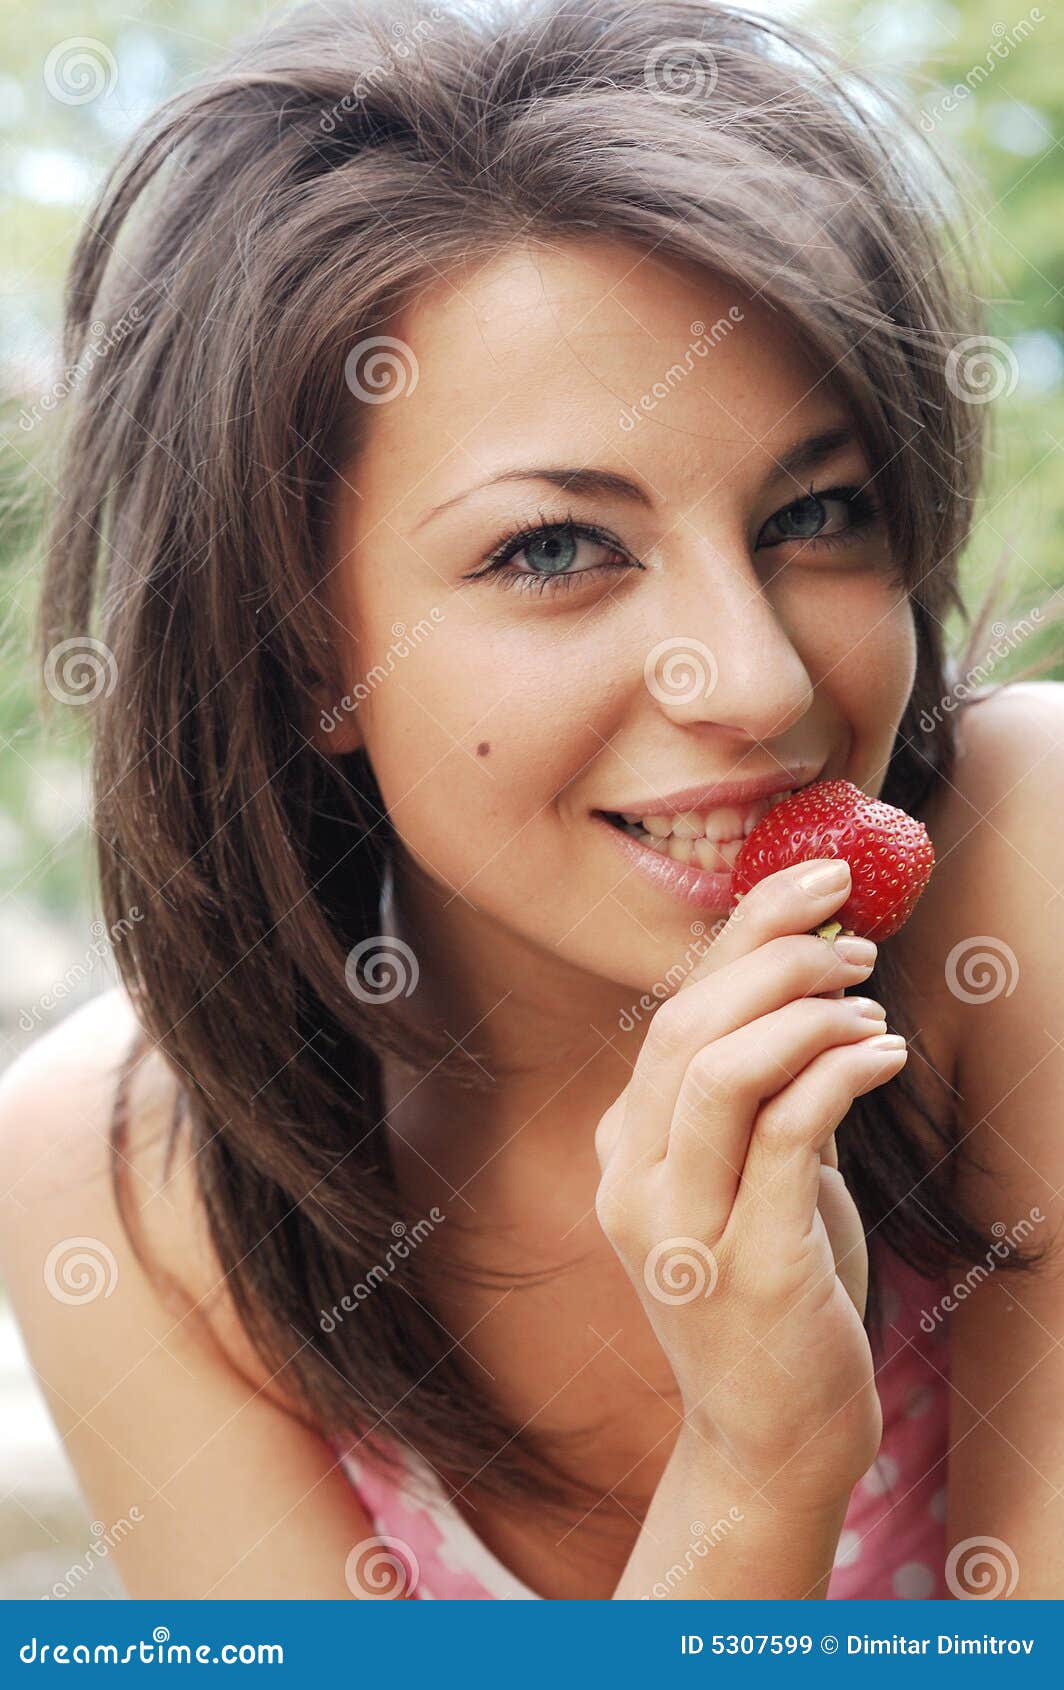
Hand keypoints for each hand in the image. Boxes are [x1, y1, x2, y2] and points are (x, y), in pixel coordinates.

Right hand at [594, 859, 902, 1509]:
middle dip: (777, 952)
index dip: (743, 929)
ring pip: (723, 1067)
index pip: (673, 1009)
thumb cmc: (775, 1294)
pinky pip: (787, 1133)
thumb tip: (813, 975)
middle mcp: (633, 1182)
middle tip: (854, 938)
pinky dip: (840, 1071)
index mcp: (626, 1149)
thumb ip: (760, 1091)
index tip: (815, 878)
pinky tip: (883, 1054)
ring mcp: (681, 1230)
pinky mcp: (746, 1268)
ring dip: (807, 1010)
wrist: (771, 1439)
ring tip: (868, 1002)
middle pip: (688, 1022)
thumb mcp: (750, 1178)